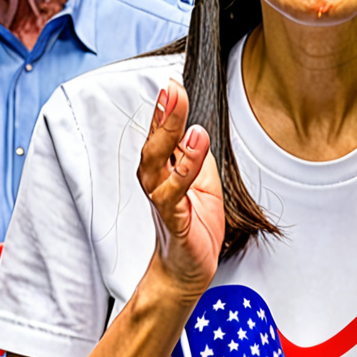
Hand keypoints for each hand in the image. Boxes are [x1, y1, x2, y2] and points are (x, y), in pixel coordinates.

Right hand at [137, 80, 224, 302]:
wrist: (185, 274)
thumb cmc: (193, 228)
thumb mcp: (202, 183)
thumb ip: (196, 156)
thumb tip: (197, 129)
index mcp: (164, 173)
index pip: (161, 135)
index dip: (166, 109)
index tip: (173, 82)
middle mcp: (157, 184)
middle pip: (154, 144)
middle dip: (163, 115)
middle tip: (172, 88)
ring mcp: (163, 203)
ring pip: (155, 165)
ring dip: (168, 136)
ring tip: (181, 111)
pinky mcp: (174, 222)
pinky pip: (174, 195)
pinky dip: (183, 170)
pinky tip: (194, 148)